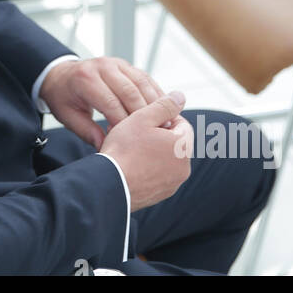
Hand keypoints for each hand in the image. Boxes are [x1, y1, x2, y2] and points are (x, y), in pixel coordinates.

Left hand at [39, 56, 174, 148]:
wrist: (60, 75)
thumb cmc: (64, 99)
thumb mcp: (68, 117)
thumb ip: (88, 132)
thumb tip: (107, 149)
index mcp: (85, 79)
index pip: (111, 103)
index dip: (124, 124)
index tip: (134, 142)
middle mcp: (102, 66)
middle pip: (130, 92)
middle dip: (145, 115)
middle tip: (157, 135)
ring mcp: (116, 63)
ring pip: (142, 83)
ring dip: (156, 104)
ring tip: (166, 124)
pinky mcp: (126, 64)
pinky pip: (145, 78)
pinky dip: (156, 94)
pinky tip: (164, 110)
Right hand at [100, 93, 193, 211]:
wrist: (108, 185)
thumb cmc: (124, 150)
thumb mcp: (142, 118)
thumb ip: (164, 105)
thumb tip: (180, 96)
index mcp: (182, 147)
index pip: (182, 124)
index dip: (163, 117)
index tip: (145, 118)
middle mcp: (183, 168)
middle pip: (174, 143)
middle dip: (158, 135)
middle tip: (135, 132)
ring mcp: (172, 184)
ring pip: (165, 160)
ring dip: (153, 152)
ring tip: (130, 149)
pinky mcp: (160, 195)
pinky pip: (157, 176)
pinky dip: (147, 169)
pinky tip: (129, 165)